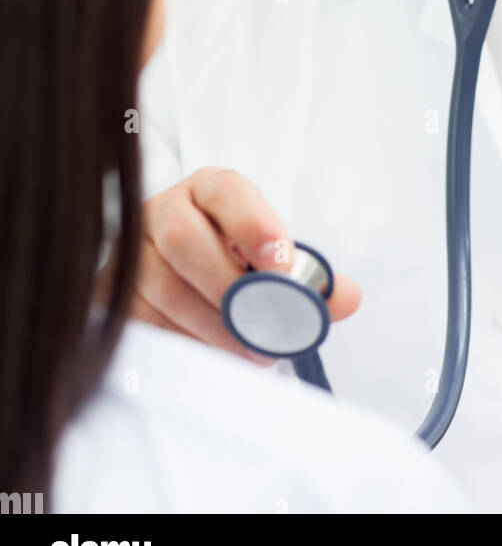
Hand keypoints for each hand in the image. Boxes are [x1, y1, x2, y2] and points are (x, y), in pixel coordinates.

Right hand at [128, 166, 360, 364]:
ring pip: (161, 285)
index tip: (281, 264)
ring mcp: (130, 252)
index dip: (254, 224)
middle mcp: (163, 211)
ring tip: (245, 349)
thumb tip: (348, 297)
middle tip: (262, 323)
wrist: (173, 290)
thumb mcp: (272, 266)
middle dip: (227, 285)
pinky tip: (206, 354)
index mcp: (209, 190)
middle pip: (182, 237)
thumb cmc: (231, 268)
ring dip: (209, 324)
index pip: (227, 192)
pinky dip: (179, 341)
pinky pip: (139, 320)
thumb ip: (311, 282)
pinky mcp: (109, 295)